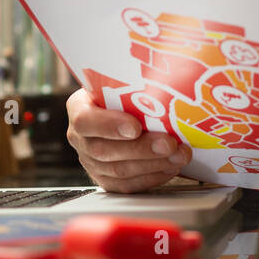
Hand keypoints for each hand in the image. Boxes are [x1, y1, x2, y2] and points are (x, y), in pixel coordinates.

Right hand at [65, 88, 191, 192]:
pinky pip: (127, 185)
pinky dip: (152, 178)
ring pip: (118, 171)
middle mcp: (80, 137)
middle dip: (142, 149)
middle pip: (104, 150)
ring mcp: (90, 161)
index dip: (110, 126)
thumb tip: (166, 72)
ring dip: (153, 164)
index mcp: (79, 107)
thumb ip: (134, 80)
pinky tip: (170, 167)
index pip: (86, 120)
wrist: (121, 107)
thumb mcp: (122, 78)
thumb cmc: (124, 89)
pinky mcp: (105, 179)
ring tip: (179, 155)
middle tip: (169, 143)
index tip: (135, 126)